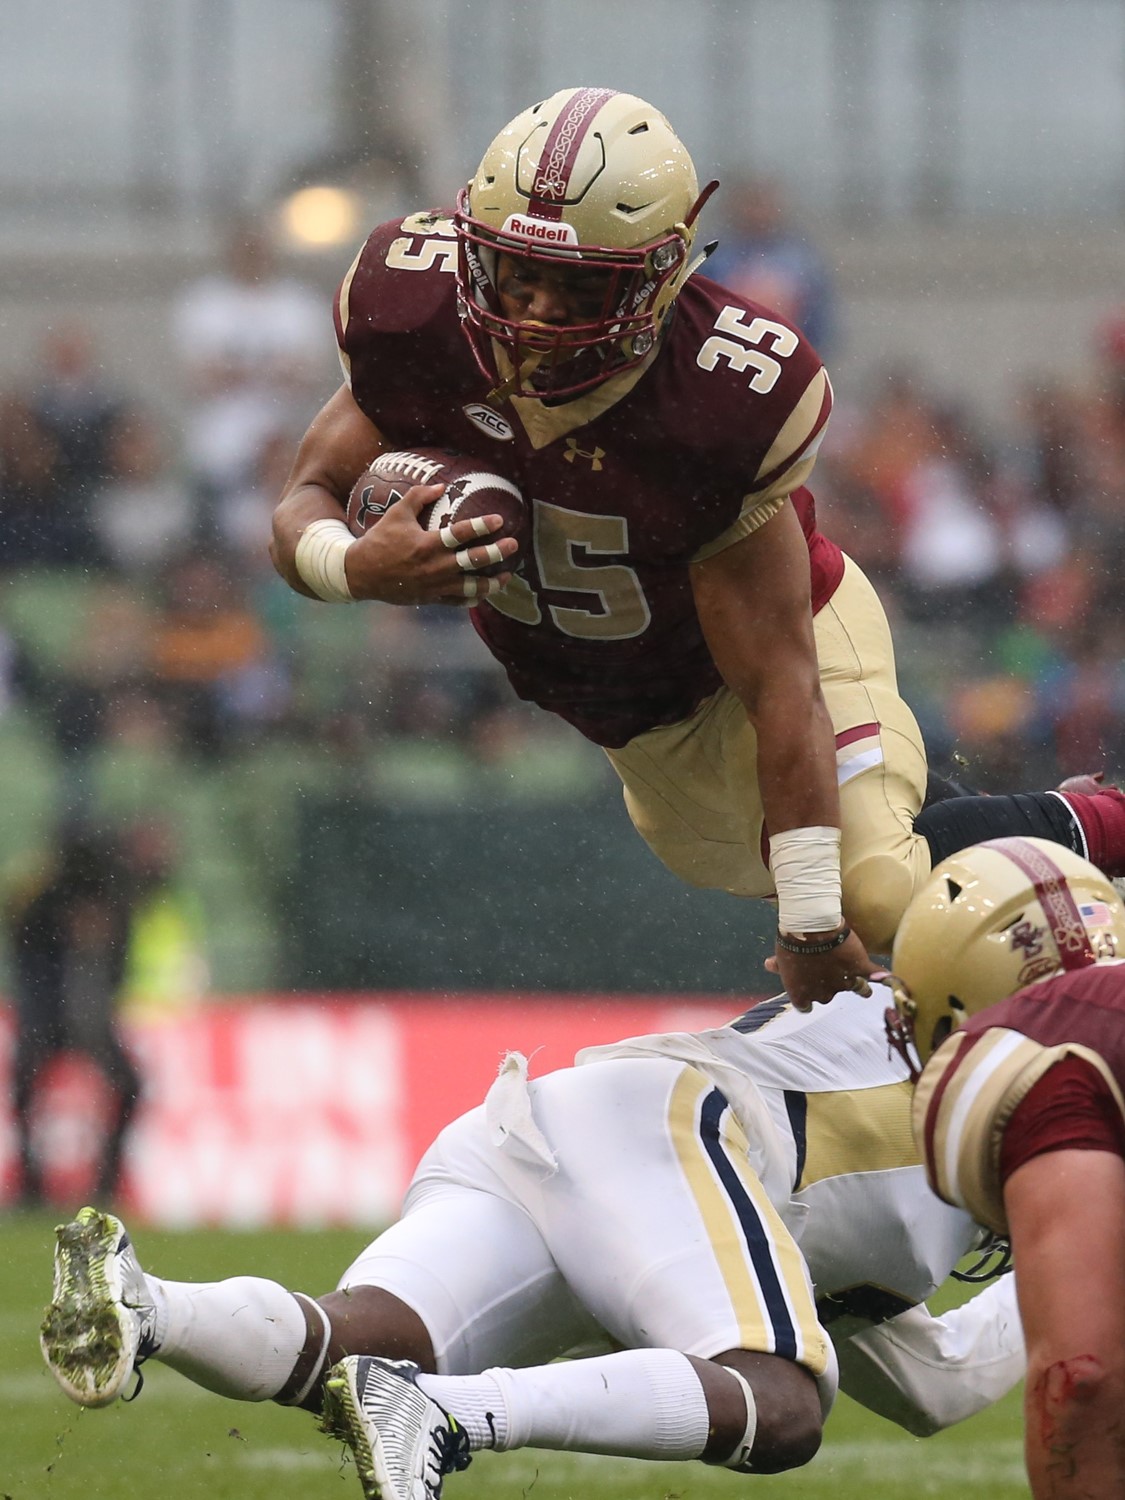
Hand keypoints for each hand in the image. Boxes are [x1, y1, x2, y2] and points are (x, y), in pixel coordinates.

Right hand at [343, 483, 520, 604]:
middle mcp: (435, 566)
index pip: (461, 534)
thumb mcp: (397, 514)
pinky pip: (457, 601)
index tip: (499, 520)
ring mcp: (435, 585)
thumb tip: (441, 486)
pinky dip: (472, 598)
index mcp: (428, 544)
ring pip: (471, 587)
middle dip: (496, 553)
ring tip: (506, 577)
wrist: (361, 574)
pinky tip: (484, 594)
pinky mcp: (431, 598)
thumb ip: (419, 497)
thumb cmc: (379, 540)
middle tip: (513, 545)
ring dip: (491, 583)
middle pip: (473, 561)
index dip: (482, 526)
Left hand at [765, 925, 878, 1011]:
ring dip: (857, 984)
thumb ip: (779, 966)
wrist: (811, 928)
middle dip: (828, 984)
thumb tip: (768, 966)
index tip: (809, 986)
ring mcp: (843, 985)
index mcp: (802, 997)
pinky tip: (889, 977)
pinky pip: (876, 977)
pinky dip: (883, 976)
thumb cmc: (791, 942)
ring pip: (857, 990)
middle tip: (826, 968)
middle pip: (828, 996)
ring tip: (857, 977)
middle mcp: (824, 996)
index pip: (806, 1006)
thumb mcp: (782, 956)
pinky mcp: (860, 970)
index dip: (808, 996)